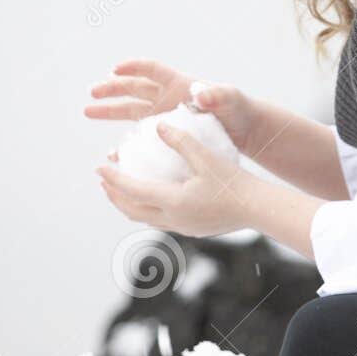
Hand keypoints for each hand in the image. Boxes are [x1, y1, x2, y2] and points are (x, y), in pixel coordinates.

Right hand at [84, 58, 261, 154]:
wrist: (243, 131)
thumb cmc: (239, 111)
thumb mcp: (231, 100)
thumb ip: (218, 95)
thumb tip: (200, 94)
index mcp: (178, 84)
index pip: (151, 70)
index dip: (134, 67)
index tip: (116, 68)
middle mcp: (166, 97)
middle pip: (133, 88)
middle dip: (112, 89)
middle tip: (92, 93)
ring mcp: (163, 115)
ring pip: (130, 109)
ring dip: (110, 110)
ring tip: (88, 111)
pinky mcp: (164, 134)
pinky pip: (140, 136)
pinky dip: (127, 143)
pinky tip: (114, 152)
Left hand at [95, 120, 256, 236]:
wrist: (257, 209)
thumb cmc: (233, 182)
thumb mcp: (206, 157)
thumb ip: (181, 141)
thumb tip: (158, 126)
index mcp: (172, 201)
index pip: (132, 190)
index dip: (113, 178)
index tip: (99, 167)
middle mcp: (172, 219)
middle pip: (132, 209)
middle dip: (115, 195)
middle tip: (104, 180)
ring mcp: (182, 227)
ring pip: (144, 219)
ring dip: (129, 204)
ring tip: (122, 191)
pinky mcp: (192, 229)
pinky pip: (159, 221)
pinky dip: (147, 209)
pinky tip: (152, 199)